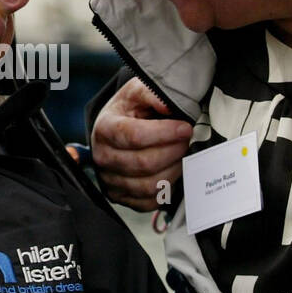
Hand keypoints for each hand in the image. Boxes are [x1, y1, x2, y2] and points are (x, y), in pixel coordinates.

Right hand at [90, 78, 191, 211]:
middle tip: (188, 140)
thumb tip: (168, 105)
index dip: (164, 133)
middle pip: (144, 163)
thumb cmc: (129, 110)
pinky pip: (148, 201)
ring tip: (183, 155)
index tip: (185, 128)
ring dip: (174, 170)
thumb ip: (152, 94)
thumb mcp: (137, 91)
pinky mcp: (120, 197)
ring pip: (148, 185)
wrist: (117, 127)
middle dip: (174, 151)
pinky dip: (166, 189)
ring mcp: (110, 180)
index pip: (134, 136)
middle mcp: (102, 156)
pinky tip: (173, 171)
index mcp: (104, 128)